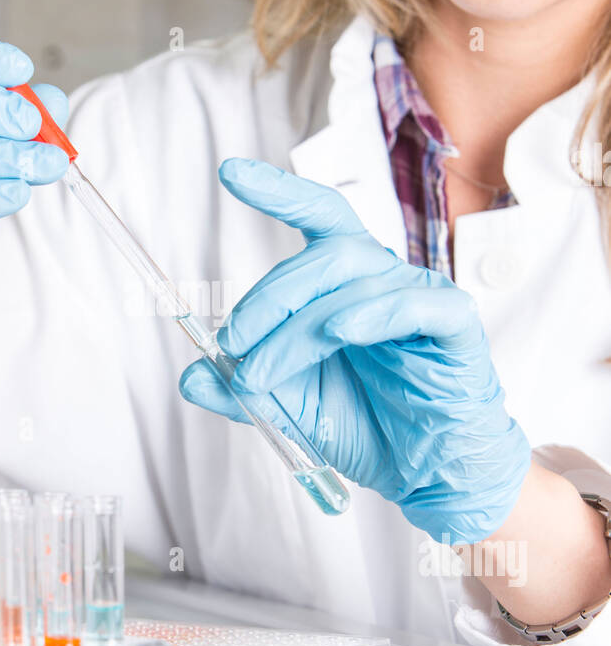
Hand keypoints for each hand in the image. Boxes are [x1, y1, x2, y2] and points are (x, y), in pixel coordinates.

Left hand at [179, 159, 531, 544]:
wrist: (423, 472)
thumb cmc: (366, 425)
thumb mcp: (287, 408)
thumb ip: (241, 389)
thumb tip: (191, 375)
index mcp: (346, 282)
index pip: (318, 217)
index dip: (278, 191)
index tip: (230, 173)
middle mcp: (384, 278)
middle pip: (326, 255)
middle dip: (267, 300)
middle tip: (232, 346)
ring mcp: (422, 298)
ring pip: (355, 285)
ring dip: (297, 331)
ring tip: (262, 376)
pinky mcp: (455, 326)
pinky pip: (415, 304)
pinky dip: (373, 315)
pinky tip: (343, 333)